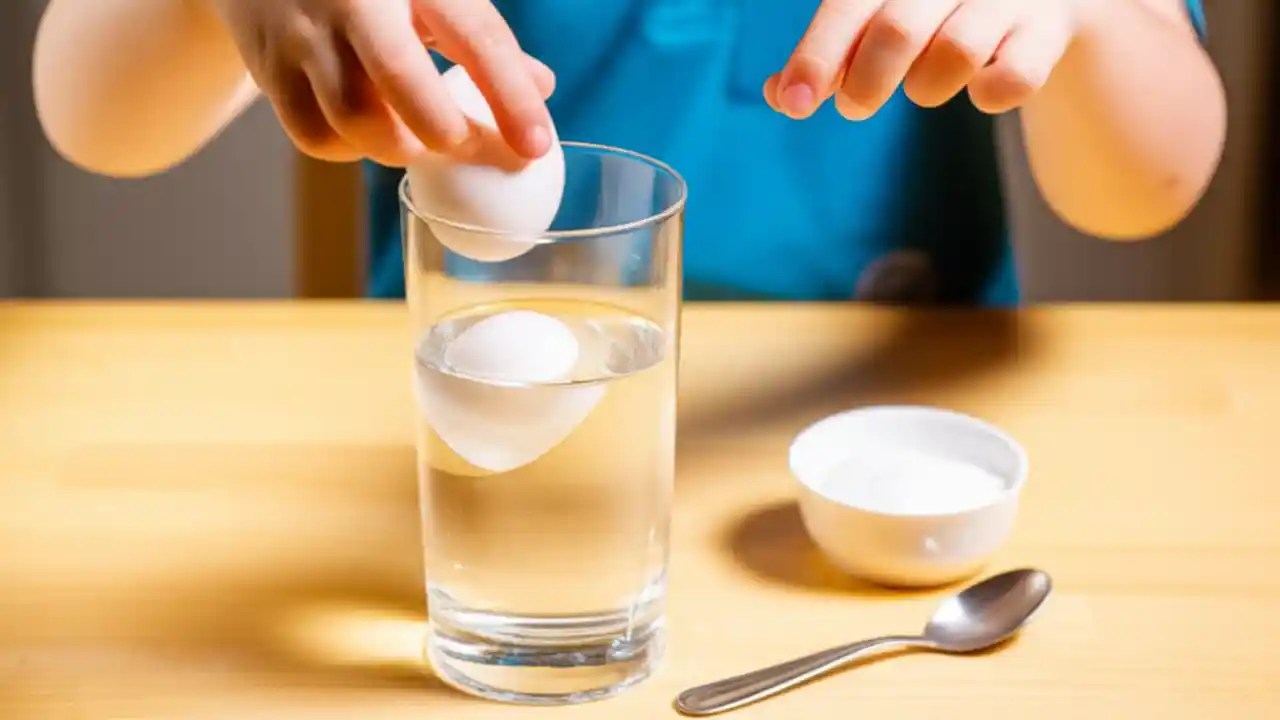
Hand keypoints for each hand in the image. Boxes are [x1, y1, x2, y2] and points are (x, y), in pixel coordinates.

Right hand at [208, 0, 554, 165]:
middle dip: (445, 133)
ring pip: (354, 119)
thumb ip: (480, 35)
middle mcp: (356, 0)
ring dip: (397, 149)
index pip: (476, 36)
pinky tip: (368, 135)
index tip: (536, 146)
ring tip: (416, 141)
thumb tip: (541, 89)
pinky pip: (315, 135)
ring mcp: (305, 33)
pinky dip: (351, 151)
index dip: (512, 98)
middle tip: (466, 146)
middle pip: (402, 80)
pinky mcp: (270, 68)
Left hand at [765, 0, 1089, 119]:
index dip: (816, 56)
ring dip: (927, 88)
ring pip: (955, 53)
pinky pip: (1014, 76)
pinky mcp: (1050, 27)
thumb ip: (831, 53)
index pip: (847, 5)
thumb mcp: (878, 17)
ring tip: (923, 88)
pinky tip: (982, 90)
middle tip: (855, 108)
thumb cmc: (934, 9)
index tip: (792, 103)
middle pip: (897, 29)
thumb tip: (778, 94)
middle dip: (867, 83)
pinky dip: (990, 95)